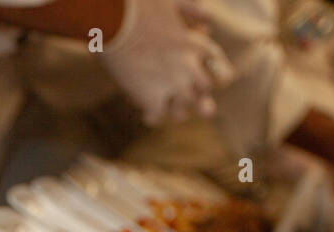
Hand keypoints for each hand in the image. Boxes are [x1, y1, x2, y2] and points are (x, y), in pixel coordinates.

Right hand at [103, 0, 232, 124]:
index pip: (219, 67)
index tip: (212, 77)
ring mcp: (170, 85)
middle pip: (202, 92)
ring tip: (167, 108)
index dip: (217, 74)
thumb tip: (208, 19)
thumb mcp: (172, 1)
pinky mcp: (148, 97)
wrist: (114, 16)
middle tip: (185, 96)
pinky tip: (146, 114)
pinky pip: (156, 117)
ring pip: (182, 111)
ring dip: (175, 110)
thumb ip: (192, 9)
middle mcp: (188, 68)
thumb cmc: (139, 3)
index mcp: (196, 44)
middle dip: (196, 95)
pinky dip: (152, 116)